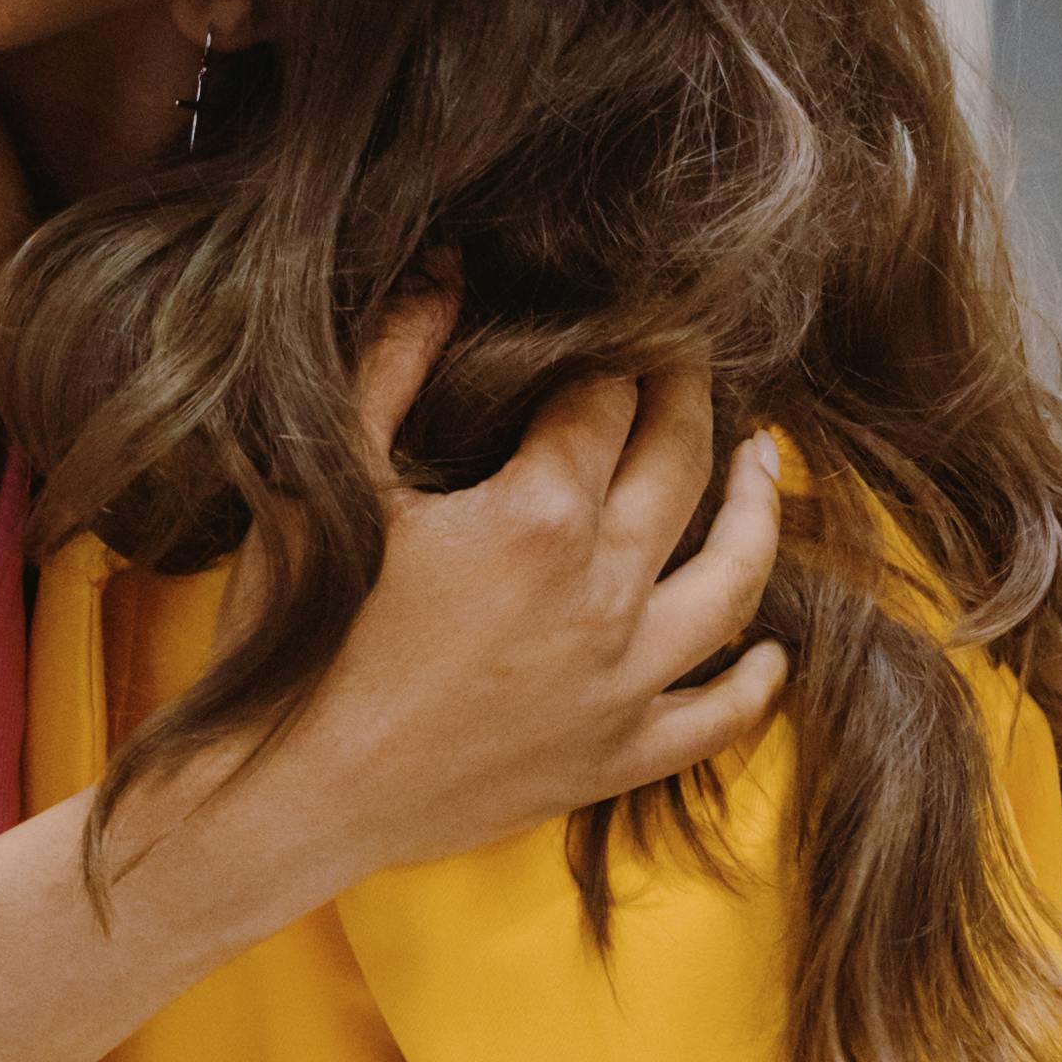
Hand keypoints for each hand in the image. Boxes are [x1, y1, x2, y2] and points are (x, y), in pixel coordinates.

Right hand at [266, 321, 784, 880]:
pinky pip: (718, 717)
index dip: (612, 350)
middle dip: (688, 399)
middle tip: (688, 362)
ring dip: (759, 510)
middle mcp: (603, 594)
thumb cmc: (295, 637)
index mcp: (537, 513)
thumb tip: (446, 265)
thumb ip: (392, 362)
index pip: (607, 397)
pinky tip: (772, 652)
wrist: (288, 795)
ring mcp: (621, 683)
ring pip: (735, 580)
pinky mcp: (615, 759)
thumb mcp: (328, 478)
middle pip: (681, 466)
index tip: (615, 325)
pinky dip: (756, 680)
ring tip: (765, 462)